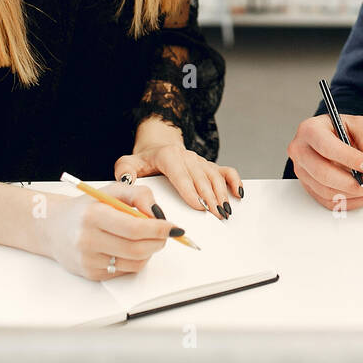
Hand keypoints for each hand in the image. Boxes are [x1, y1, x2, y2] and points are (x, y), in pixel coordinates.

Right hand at [37, 181, 179, 280]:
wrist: (54, 227)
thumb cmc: (86, 208)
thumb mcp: (111, 191)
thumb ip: (138, 195)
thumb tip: (158, 213)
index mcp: (93, 216)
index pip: (134, 228)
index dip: (159, 229)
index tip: (174, 227)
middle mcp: (88, 240)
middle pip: (137, 248)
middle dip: (159, 241)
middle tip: (166, 234)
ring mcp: (89, 260)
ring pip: (135, 262)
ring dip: (149, 251)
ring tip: (146, 238)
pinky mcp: (91, 274)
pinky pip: (125, 270)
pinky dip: (135, 259)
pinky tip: (128, 247)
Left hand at [121, 140, 242, 221]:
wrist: (157, 147)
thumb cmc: (144, 160)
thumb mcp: (128, 163)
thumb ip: (125, 171)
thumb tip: (127, 181)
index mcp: (168, 156)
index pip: (181, 174)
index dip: (190, 191)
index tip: (198, 206)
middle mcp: (187, 156)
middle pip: (201, 178)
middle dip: (210, 197)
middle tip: (215, 215)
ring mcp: (200, 161)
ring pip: (215, 176)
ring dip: (222, 194)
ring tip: (224, 212)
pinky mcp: (208, 166)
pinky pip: (226, 171)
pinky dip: (234, 181)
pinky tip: (238, 194)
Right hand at [287, 113, 362, 210]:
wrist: (330, 137)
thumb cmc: (340, 129)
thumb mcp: (358, 124)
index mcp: (310, 129)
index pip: (327, 147)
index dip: (350, 159)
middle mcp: (300, 151)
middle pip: (323, 174)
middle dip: (353, 183)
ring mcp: (302, 171)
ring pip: (326, 191)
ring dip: (354, 194)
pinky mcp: (307, 186)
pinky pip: (327, 201)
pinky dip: (349, 201)